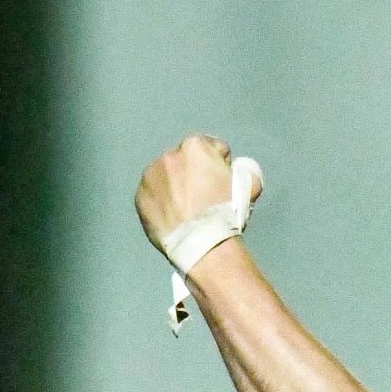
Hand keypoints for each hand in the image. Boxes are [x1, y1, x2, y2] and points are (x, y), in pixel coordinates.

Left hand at [135, 133, 250, 255]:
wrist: (203, 244)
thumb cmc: (227, 213)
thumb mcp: (250, 185)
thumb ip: (243, 170)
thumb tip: (238, 169)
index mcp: (194, 146)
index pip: (211, 147)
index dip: (220, 164)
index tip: (221, 182)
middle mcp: (168, 156)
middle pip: (185, 161)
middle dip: (193, 173)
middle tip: (204, 198)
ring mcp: (150, 177)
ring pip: (165, 177)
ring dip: (174, 187)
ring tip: (187, 210)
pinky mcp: (140, 198)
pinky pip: (153, 196)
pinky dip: (161, 203)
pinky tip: (174, 217)